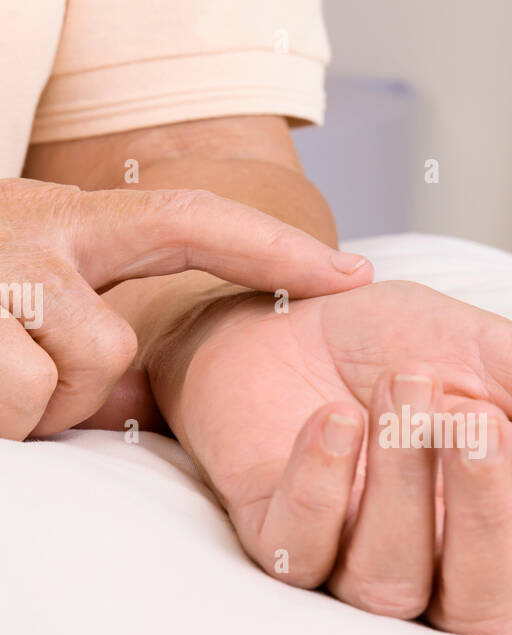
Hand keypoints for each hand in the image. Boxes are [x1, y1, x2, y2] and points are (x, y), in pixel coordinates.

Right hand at [0, 177, 369, 437]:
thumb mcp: (25, 287)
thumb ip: (88, 321)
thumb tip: (141, 389)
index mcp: (68, 219)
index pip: (191, 220)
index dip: (273, 248)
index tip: (353, 275)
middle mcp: (41, 230)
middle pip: (122, 339)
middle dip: (88, 384)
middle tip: (33, 389)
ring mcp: (4, 275)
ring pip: (83, 369)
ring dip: (36, 404)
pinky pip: (23, 398)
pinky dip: (4, 415)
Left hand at [147, 280, 511, 634]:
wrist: (285, 309)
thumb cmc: (399, 345)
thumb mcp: (506, 361)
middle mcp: (439, 573)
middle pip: (487, 613)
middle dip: (485, 519)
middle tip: (472, 419)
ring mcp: (354, 570)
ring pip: (393, 589)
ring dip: (401, 489)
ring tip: (406, 393)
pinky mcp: (281, 549)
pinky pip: (302, 559)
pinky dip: (321, 489)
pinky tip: (333, 421)